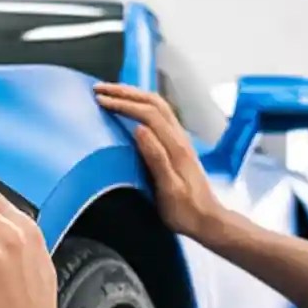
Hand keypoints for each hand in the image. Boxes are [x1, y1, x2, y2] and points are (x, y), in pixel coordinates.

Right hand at [93, 83, 231, 242]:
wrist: (208, 220)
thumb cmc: (184, 210)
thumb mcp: (168, 188)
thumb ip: (155, 157)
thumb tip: (138, 129)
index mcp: (174, 146)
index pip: (147, 113)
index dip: (123, 103)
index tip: (100, 100)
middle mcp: (179, 136)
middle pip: (153, 102)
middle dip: (125, 91)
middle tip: (99, 88)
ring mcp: (180, 138)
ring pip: (158, 105)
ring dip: (134, 94)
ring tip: (111, 91)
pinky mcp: (178, 144)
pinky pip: (159, 114)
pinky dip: (141, 103)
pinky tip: (131, 107)